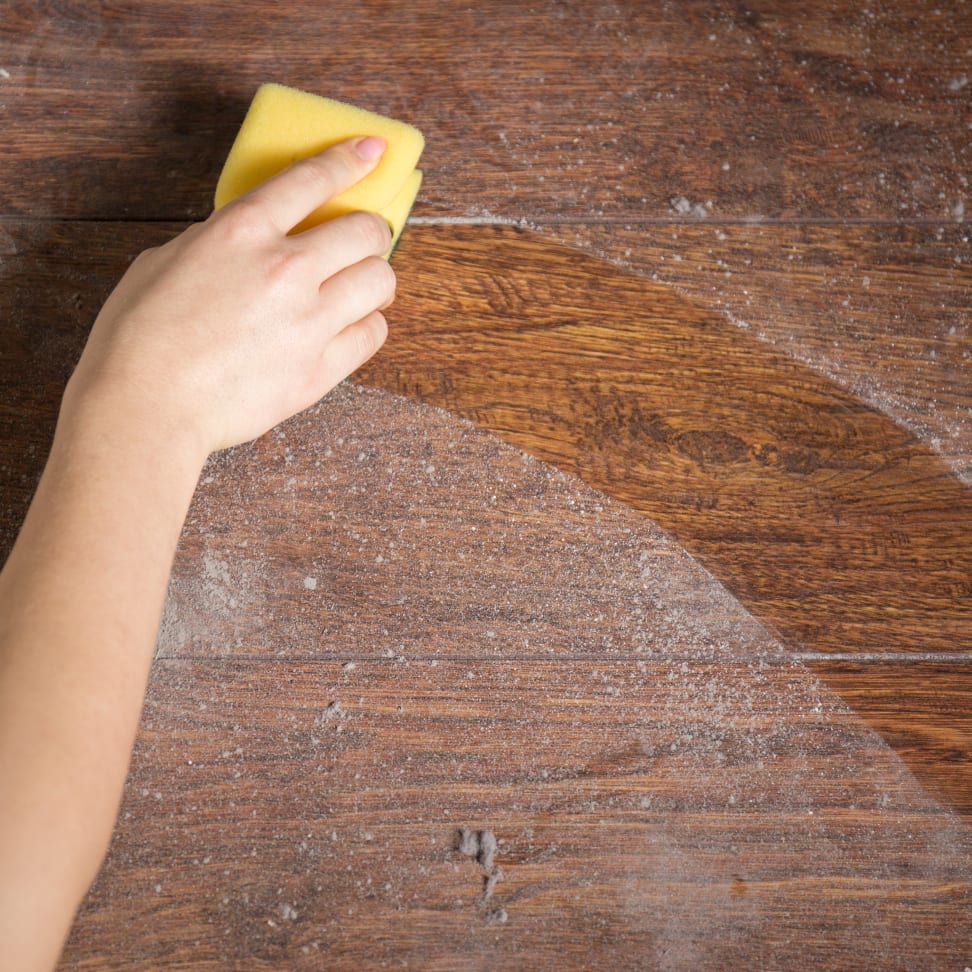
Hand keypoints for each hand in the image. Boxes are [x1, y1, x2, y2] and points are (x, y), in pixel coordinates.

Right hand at [63, 135, 395, 462]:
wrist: (147, 407)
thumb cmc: (140, 338)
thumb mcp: (166, 262)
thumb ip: (218, 244)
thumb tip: (247, 244)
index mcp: (241, 231)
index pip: (312, 179)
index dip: (349, 160)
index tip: (371, 151)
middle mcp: (286, 268)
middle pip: (367, 231)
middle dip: (371, 231)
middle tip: (361, 242)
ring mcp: (309, 321)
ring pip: (382, 281)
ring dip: (373, 279)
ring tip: (357, 289)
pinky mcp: (320, 369)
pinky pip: (373, 335)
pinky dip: (368, 326)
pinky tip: (350, 328)